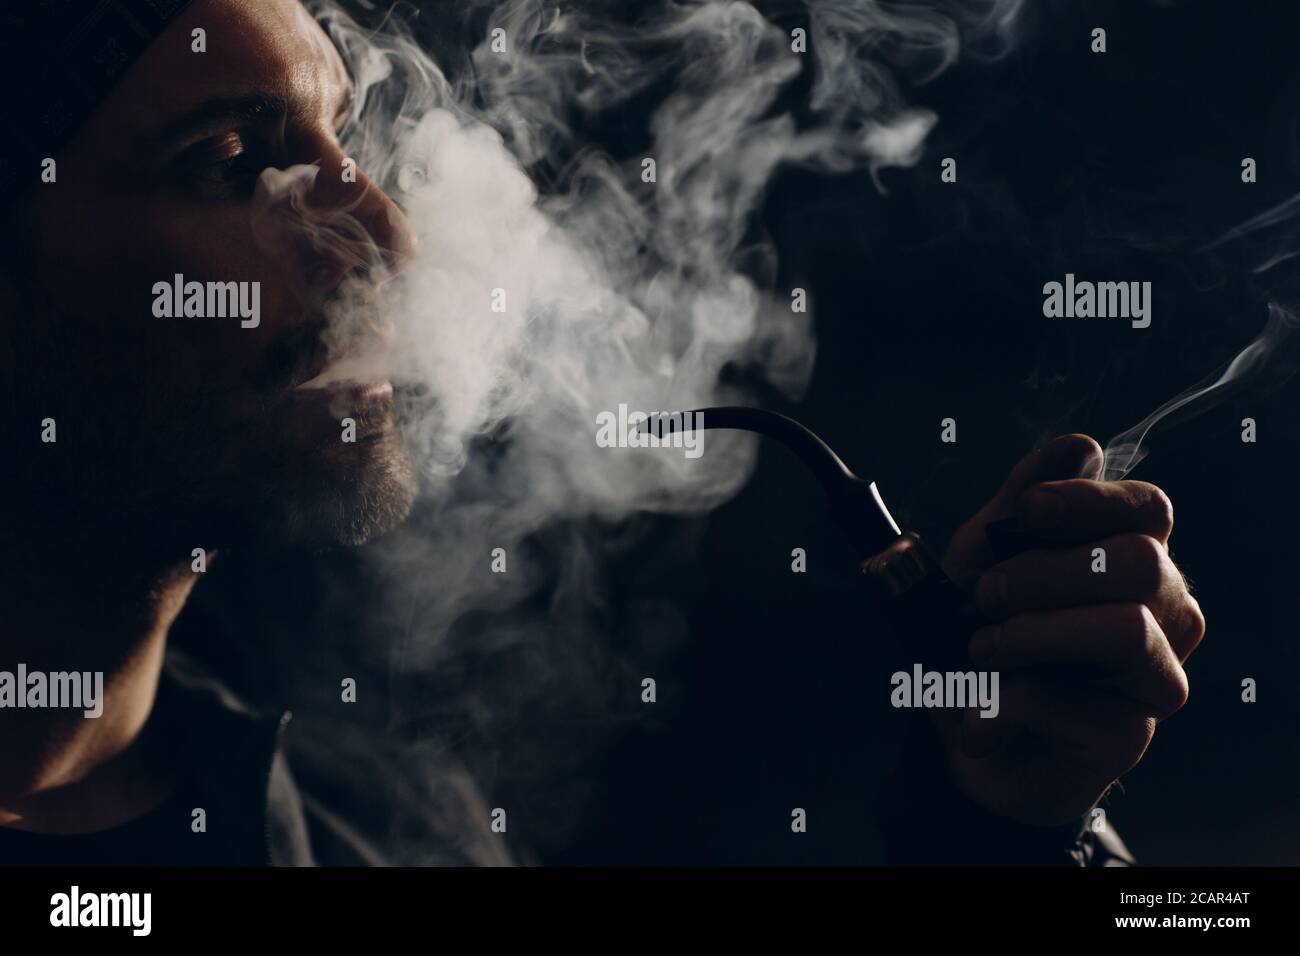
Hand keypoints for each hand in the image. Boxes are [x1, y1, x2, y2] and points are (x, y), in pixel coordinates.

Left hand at [937, 434, 1205, 825]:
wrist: (960, 728)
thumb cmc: (985, 633)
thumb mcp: (984, 557)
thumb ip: (1022, 501)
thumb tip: (1078, 448)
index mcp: (1134, 557)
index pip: (1147, 508)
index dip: (1088, 500)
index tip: (1028, 511)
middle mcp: (1164, 613)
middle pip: (1140, 562)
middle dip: (1045, 571)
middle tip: (986, 595)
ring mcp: (1154, 676)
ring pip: (1125, 629)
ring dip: (1032, 633)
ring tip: (982, 648)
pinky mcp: (1128, 736)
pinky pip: (1075, 702)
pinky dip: (1007, 698)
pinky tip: (980, 706)